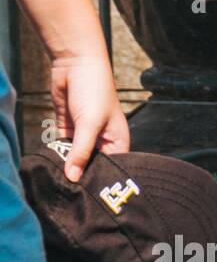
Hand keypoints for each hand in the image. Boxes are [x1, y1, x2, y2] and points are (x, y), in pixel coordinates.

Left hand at [50, 54, 128, 181]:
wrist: (75, 64)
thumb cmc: (94, 91)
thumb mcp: (89, 124)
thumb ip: (81, 151)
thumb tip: (73, 178)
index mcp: (118, 143)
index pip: (113, 170)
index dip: (104, 182)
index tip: (93, 196)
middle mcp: (102, 142)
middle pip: (93, 166)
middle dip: (84, 176)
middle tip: (74, 193)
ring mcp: (85, 136)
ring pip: (76, 158)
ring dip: (69, 166)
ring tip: (61, 182)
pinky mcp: (69, 129)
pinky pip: (63, 148)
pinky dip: (58, 154)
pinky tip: (53, 165)